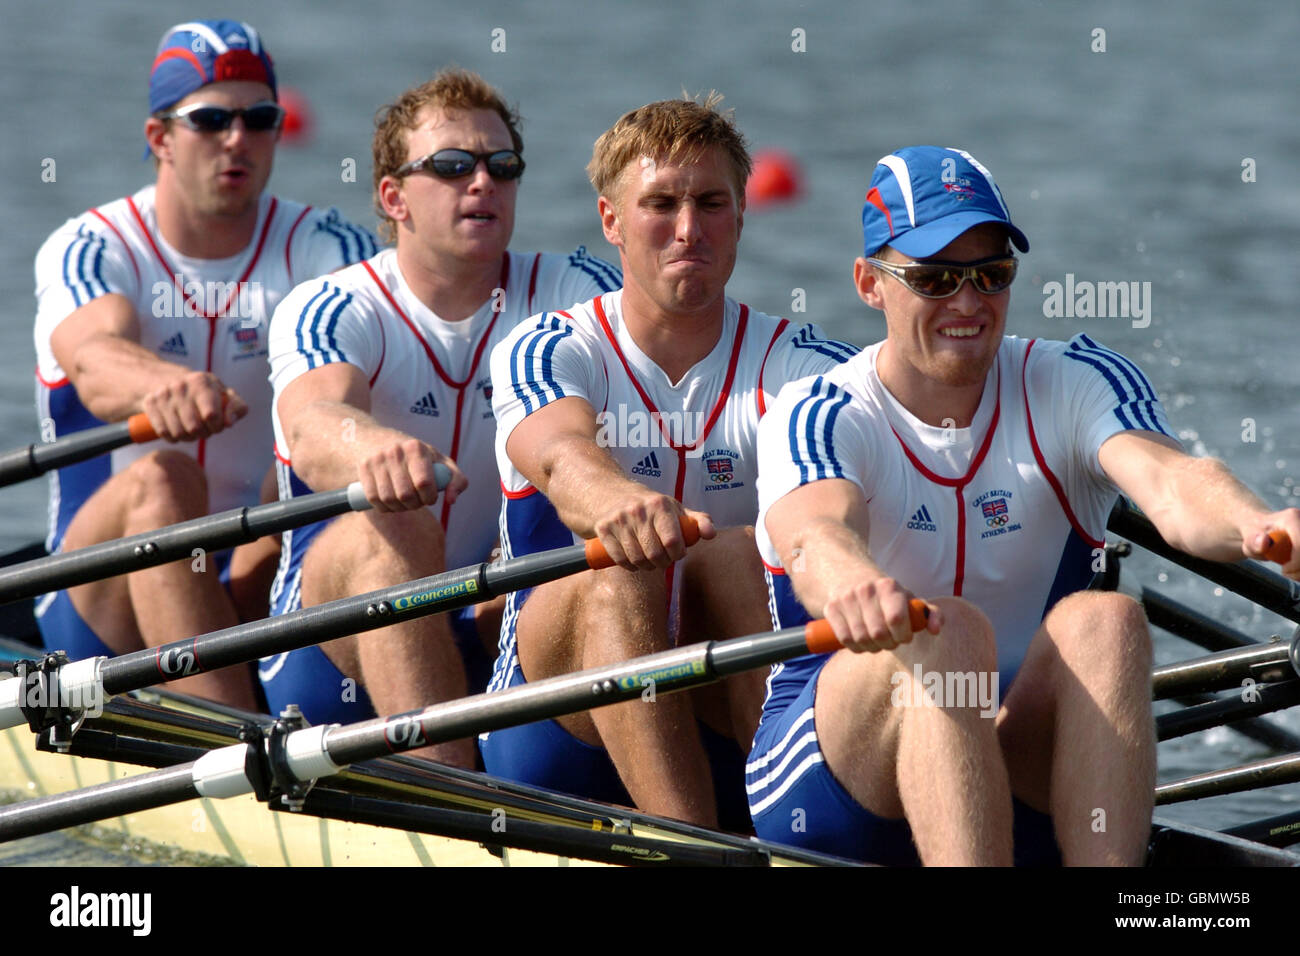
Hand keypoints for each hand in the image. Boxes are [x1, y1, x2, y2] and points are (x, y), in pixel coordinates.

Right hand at [141, 372, 245, 440]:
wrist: (169, 379)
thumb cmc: (205, 392)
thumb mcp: (225, 395)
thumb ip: (237, 407)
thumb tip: (229, 423)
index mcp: (201, 381)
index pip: (211, 415)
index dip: (217, 426)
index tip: (217, 425)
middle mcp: (181, 386)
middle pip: (194, 428)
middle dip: (203, 433)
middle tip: (204, 428)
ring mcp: (163, 394)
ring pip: (178, 433)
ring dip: (188, 438)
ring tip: (192, 429)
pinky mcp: (150, 403)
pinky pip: (163, 432)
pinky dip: (172, 438)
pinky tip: (178, 431)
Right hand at [358, 437, 466, 512]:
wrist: (377, 439)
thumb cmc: (417, 456)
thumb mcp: (440, 461)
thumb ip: (456, 479)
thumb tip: (452, 500)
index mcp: (416, 448)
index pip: (424, 483)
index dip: (429, 498)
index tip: (430, 498)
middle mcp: (395, 451)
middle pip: (406, 494)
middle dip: (415, 505)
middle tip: (417, 502)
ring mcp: (377, 459)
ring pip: (388, 499)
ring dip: (399, 508)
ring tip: (405, 502)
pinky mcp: (363, 468)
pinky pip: (373, 499)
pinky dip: (384, 507)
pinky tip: (391, 503)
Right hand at [591, 491, 713, 570]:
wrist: (612, 494)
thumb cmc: (651, 506)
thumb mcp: (675, 508)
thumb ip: (697, 521)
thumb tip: (711, 534)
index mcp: (659, 504)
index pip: (673, 541)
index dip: (677, 554)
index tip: (677, 553)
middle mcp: (638, 511)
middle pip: (654, 554)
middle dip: (663, 563)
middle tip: (664, 560)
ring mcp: (619, 520)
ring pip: (637, 559)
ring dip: (646, 567)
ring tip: (650, 561)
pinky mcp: (603, 529)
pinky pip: (619, 559)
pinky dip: (629, 566)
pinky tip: (635, 562)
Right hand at [822, 576, 941, 652]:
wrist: (850, 577)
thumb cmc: (887, 596)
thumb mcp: (909, 599)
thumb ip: (930, 614)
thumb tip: (935, 630)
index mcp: (889, 586)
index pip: (896, 619)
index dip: (902, 635)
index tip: (903, 637)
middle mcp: (866, 589)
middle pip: (879, 633)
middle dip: (888, 644)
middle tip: (890, 642)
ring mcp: (846, 598)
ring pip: (860, 638)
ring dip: (871, 648)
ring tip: (877, 642)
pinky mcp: (831, 607)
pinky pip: (844, 639)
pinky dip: (855, 647)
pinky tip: (861, 644)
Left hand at [1243, 508, 1299, 577]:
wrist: (1263, 529)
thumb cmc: (1256, 534)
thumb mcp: (1249, 539)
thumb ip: (1254, 542)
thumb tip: (1264, 541)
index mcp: (1291, 518)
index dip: (1297, 561)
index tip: (1284, 570)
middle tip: (1287, 573)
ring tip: (1291, 572)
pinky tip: (1298, 571)